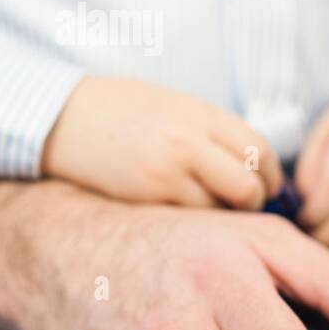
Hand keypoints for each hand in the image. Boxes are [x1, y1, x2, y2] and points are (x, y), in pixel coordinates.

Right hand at [43, 75, 283, 209]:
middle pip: (249, 183)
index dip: (271, 174)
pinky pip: (191, 217)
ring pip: (222, 206)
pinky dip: (197, 221)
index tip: (270, 186)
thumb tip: (254, 166)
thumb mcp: (175, 107)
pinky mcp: (147, 194)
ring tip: (211, 211)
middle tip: (246, 207)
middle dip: (255, 200)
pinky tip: (185, 217)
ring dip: (225, 214)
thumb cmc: (118, 111)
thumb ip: (213, 133)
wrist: (57, 117)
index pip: (259, 149)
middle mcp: (189, 138)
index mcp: (200, 112)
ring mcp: (168, 169)